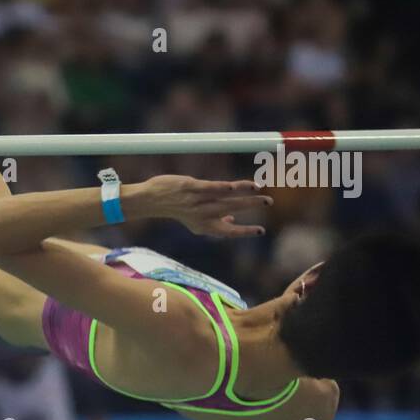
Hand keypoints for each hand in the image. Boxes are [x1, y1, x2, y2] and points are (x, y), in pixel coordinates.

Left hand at [135, 175, 271, 238]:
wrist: (150, 200)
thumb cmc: (176, 208)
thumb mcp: (194, 220)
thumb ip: (213, 221)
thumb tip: (232, 218)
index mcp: (205, 226)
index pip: (229, 231)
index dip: (245, 231)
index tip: (261, 231)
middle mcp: (203, 215)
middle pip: (233, 209)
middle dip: (252, 206)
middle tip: (268, 202)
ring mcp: (198, 201)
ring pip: (225, 198)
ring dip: (244, 194)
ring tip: (260, 190)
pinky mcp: (191, 187)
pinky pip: (210, 188)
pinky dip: (222, 188)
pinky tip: (233, 187)